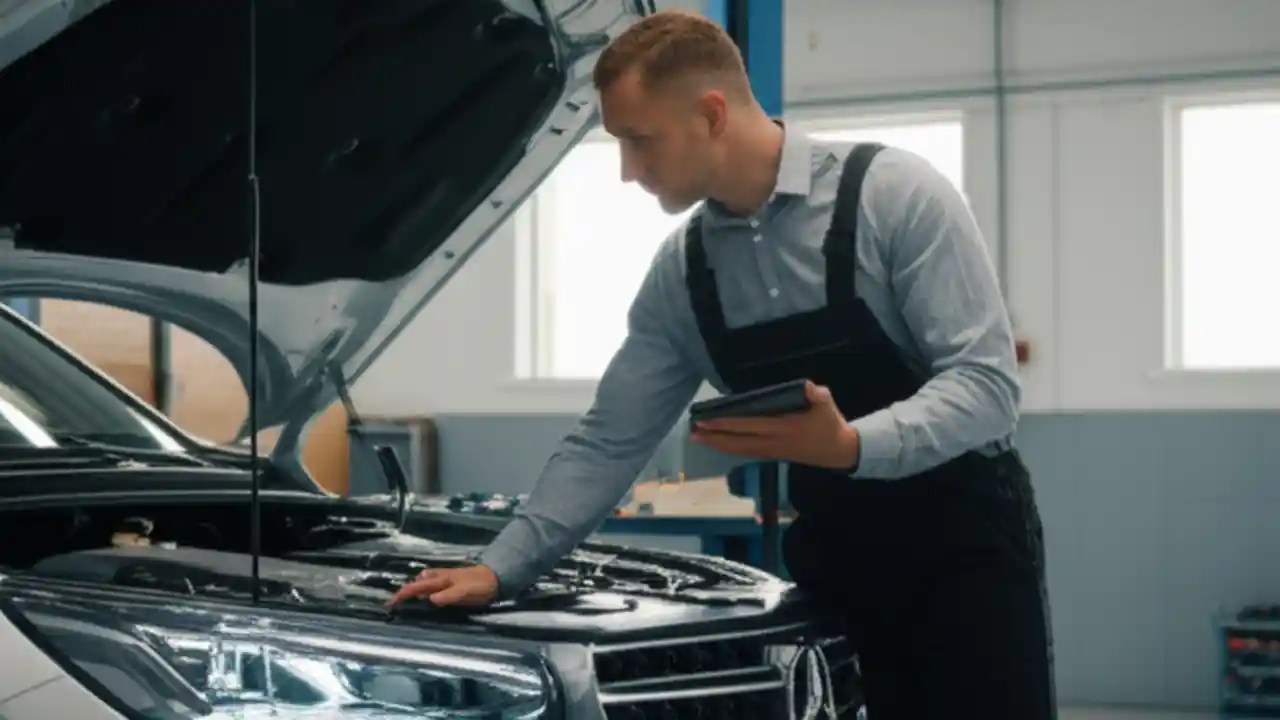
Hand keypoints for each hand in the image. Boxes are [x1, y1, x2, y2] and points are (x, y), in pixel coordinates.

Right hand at [385, 565, 499, 607]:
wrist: (496, 577)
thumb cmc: (480, 586)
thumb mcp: (464, 593)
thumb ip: (447, 596)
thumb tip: (429, 599)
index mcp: (440, 580)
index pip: (416, 587)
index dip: (402, 594)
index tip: (390, 604)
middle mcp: (440, 578)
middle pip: (417, 582)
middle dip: (406, 591)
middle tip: (397, 604)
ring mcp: (446, 578)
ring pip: (425, 582)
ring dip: (416, 589)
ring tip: (410, 602)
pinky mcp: (453, 582)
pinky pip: (433, 584)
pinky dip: (426, 590)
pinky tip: (429, 598)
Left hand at [690, 381, 859, 469]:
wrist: (839, 451)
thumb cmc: (830, 423)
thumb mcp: (827, 404)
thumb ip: (817, 395)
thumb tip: (808, 387)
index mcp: (785, 427)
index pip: (750, 426)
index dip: (727, 424)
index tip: (708, 419)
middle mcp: (774, 442)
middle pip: (739, 442)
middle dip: (715, 437)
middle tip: (693, 431)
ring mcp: (773, 451)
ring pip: (740, 450)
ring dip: (718, 445)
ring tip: (698, 438)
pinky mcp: (773, 455)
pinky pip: (747, 453)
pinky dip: (730, 448)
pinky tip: (717, 444)